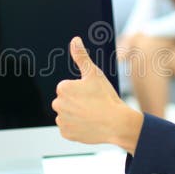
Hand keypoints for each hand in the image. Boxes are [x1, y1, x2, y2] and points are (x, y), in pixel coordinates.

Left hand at [52, 37, 142, 152]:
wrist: (117, 123)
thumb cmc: (106, 97)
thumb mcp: (94, 73)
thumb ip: (81, 56)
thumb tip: (74, 40)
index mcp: (62, 88)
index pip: (68, 88)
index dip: (82, 91)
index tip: (92, 95)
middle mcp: (57, 105)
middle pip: (66, 101)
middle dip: (77, 102)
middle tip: (93, 105)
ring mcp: (61, 120)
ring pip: (67, 114)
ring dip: (76, 115)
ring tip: (92, 115)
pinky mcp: (66, 134)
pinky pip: (69, 128)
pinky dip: (77, 127)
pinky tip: (89, 125)